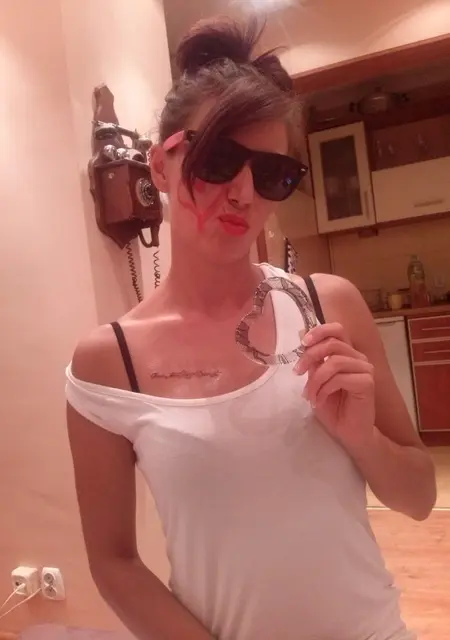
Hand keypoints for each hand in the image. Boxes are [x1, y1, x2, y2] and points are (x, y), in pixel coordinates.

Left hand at [294, 323, 375, 451]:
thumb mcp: (317, 382)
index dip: (319, 331)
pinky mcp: (367, 383)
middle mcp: (358, 358)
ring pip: (334, 362)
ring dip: (316, 380)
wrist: (350, 433)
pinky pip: (340, 378)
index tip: (303, 342)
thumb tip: (303, 337)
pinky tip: (319, 401)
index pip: (337, 330)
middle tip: (297, 372)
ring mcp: (365, 369)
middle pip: (333, 344)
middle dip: (310, 356)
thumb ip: (314, 362)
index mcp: (347, 354)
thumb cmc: (334, 409)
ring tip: (309, 395)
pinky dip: (324, 389)